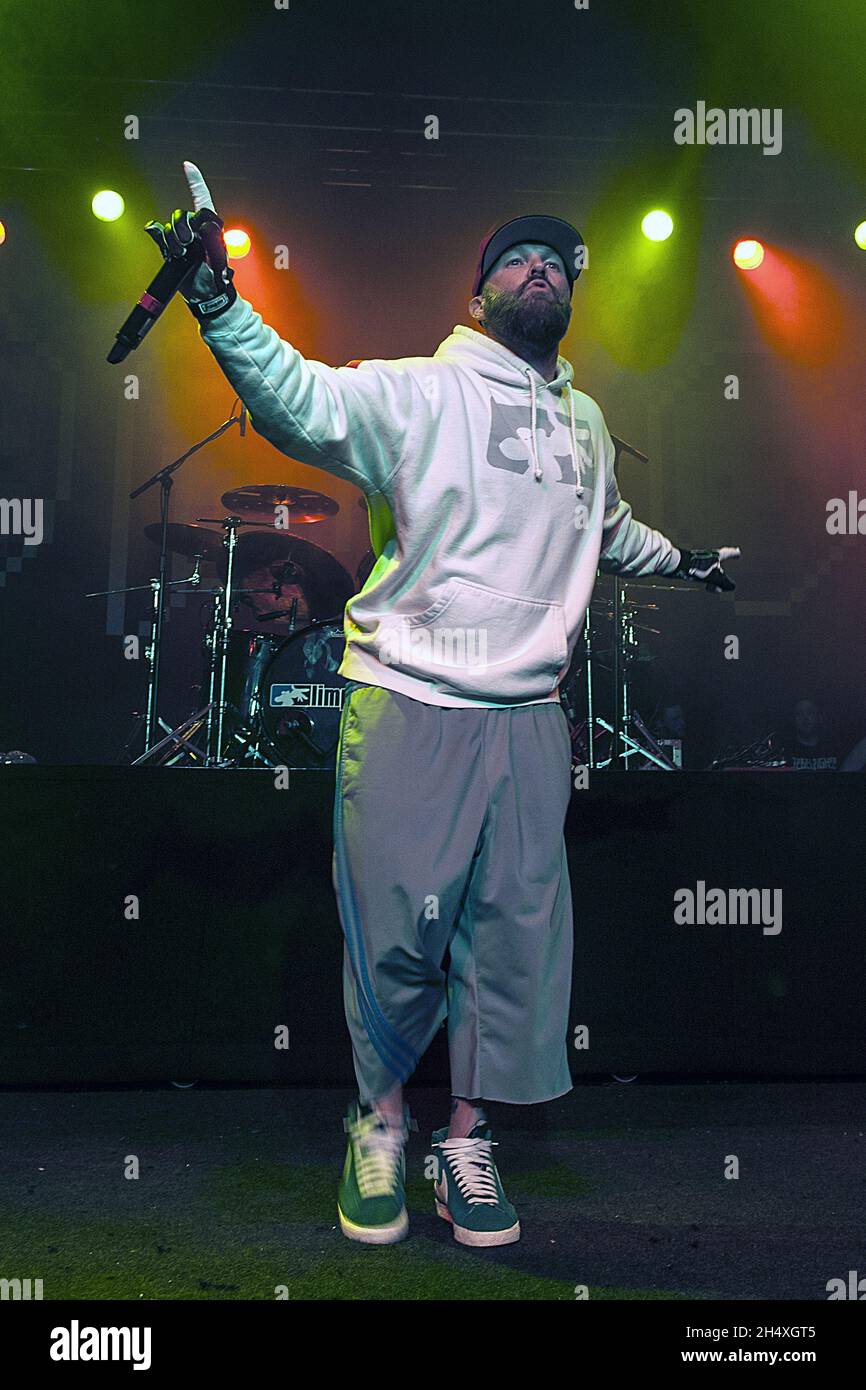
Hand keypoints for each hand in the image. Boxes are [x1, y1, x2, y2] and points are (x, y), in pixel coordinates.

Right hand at [144, 161, 236, 318]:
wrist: (206, 296)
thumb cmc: (217, 278)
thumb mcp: (217, 258)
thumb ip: (208, 240)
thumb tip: (197, 226)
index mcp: (209, 227)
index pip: (202, 200)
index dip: (195, 182)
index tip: (188, 165)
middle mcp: (194, 230)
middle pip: (181, 216)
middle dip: (182, 230)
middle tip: (189, 247)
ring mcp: (182, 239)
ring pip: (169, 227)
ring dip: (173, 241)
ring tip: (183, 256)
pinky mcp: (170, 248)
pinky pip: (159, 234)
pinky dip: (161, 240)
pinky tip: (172, 253)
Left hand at [674, 546, 740, 591]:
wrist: (677, 565)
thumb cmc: (694, 567)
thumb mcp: (713, 576)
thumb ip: (723, 582)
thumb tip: (732, 586)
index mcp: (715, 556)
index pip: (727, 554)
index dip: (733, 554)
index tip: (737, 553)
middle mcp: (708, 557)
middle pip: (717, 565)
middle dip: (721, 574)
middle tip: (723, 581)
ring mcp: (699, 561)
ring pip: (709, 570)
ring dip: (712, 579)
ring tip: (712, 588)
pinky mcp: (691, 566)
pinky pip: (702, 574)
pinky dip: (705, 580)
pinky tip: (704, 586)